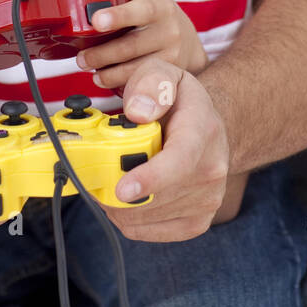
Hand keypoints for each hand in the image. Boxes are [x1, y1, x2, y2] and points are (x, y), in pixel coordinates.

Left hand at [33, 0, 209, 87]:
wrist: (182, 43)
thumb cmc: (140, 12)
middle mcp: (162, 8)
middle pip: (142, 10)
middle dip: (118, 16)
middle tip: (95, 21)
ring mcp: (168, 36)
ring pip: (133, 48)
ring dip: (103, 56)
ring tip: (82, 60)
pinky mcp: (168, 62)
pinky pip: (136, 72)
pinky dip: (113, 76)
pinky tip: (99, 75)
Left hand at [97, 58, 231, 241]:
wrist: (210, 131)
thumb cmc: (181, 103)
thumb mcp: (166, 75)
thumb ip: (151, 84)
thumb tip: (137, 111)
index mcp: (202, 130)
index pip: (179, 161)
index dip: (150, 179)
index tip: (122, 188)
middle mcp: (211, 169)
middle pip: (155, 195)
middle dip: (115, 187)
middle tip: (95, 170)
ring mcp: (207, 200)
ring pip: (146, 216)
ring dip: (118, 202)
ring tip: (111, 177)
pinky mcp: (197, 222)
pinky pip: (147, 231)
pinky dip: (127, 218)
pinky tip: (125, 196)